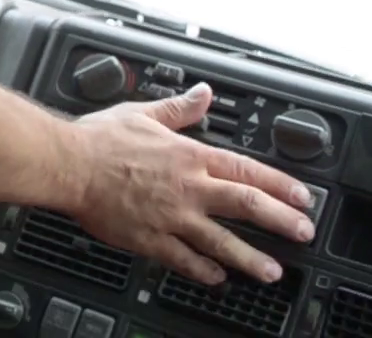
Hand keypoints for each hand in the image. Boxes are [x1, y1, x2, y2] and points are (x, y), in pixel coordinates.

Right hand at [64, 84, 315, 285]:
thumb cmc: (98, 138)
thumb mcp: (143, 113)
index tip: (302, 196)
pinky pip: (183, 259)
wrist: (67, 164)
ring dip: (251, 257)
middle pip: (247, 206)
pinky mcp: (150, 239)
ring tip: (273, 271)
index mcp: (189, 155)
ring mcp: (171, 217)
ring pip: (222, 241)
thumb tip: (204, 93)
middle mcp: (187, 188)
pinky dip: (203, 270)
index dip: (280, 184)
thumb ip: (180, 109)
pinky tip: (217, 277)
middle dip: (281, 221)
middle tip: (304, 232)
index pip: (247, 170)